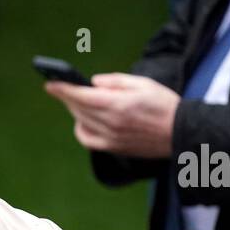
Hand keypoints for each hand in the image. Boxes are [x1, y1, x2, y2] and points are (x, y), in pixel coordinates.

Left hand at [44, 73, 179, 158]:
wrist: (180, 132)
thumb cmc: (164, 104)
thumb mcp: (142, 83)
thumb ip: (114, 81)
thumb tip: (92, 82)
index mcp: (118, 104)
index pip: (81, 96)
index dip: (63, 89)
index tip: (49, 84)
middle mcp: (111, 122)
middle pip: (78, 108)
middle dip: (67, 97)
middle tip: (62, 88)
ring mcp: (110, 138)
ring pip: (81, 122)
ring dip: (75, 110)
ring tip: (76, 100)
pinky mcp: (113, 148)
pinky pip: (87, 139)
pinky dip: (81, 129)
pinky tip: (83, 121)